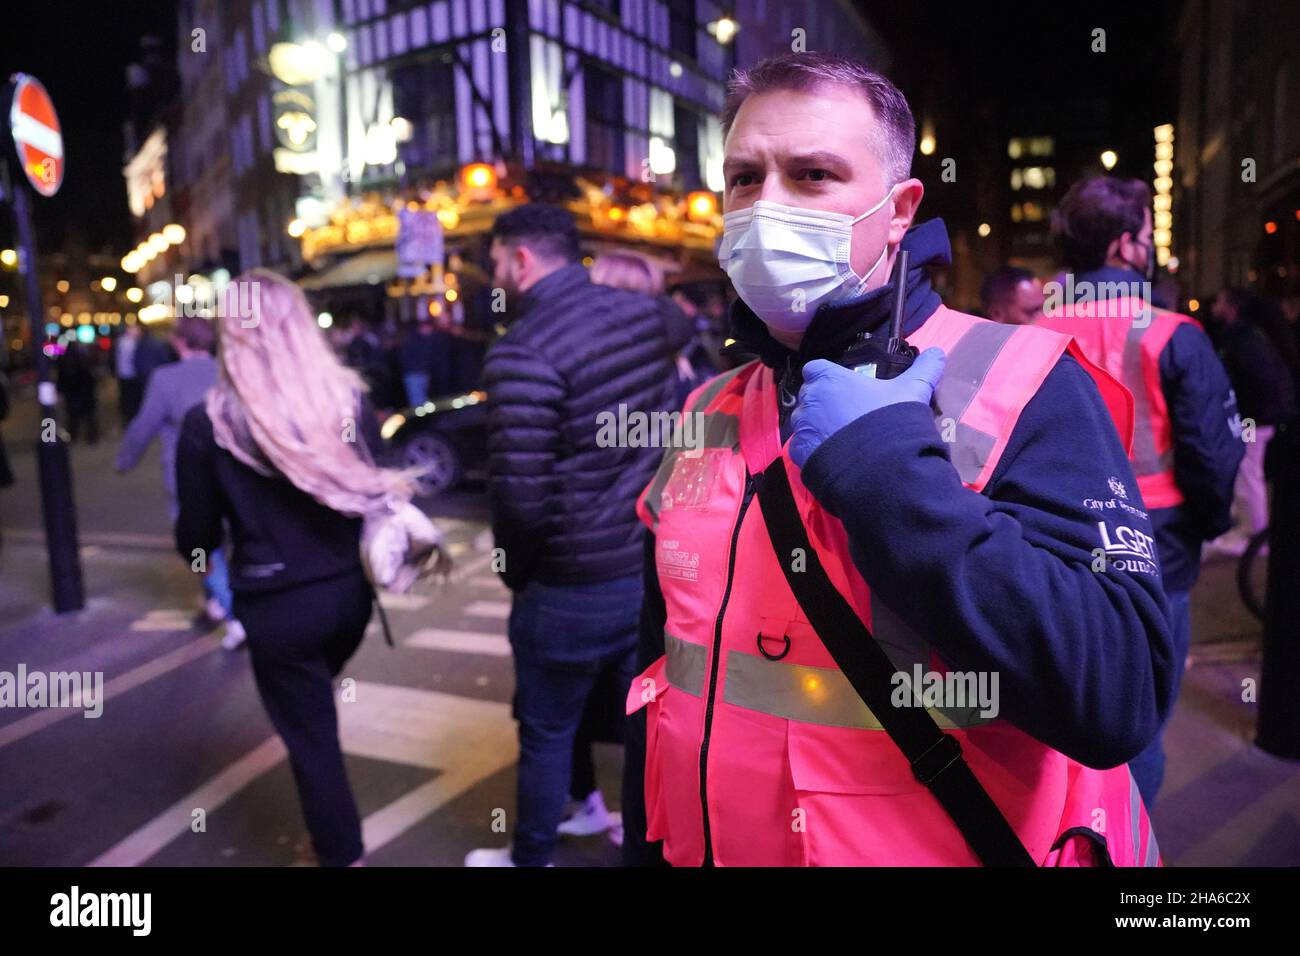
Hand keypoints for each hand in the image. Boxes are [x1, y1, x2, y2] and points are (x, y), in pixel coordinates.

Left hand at [789, 348, 945, 468]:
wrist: (880, 466)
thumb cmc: (891, 419)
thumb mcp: (912, 391)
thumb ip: (924, 369)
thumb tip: (938, 352)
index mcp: (829, 378)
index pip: (815, 369)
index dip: (826, 377)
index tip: (841, 387)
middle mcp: (809, 399)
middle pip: (809, 396)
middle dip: (822, 403)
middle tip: (846, 416)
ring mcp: (802, 427)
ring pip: (803, 422)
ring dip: (816, 427)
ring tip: (841, 439)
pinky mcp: (799, 453)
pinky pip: (802, 447)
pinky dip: (814, 450)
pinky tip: (835, 457)